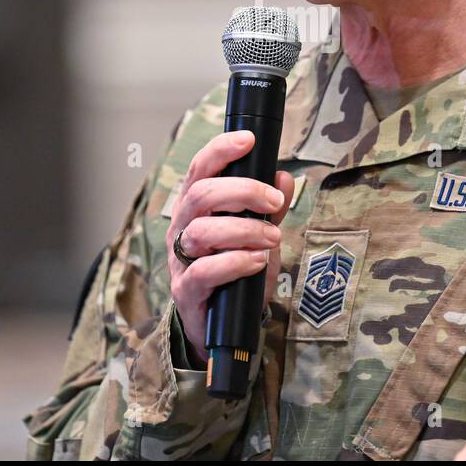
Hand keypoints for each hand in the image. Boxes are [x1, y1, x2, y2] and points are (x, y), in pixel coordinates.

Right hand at [166, 130, 293, 364]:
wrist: (217, 325)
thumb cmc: (234, 272)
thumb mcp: (257, 235)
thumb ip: (269, 209)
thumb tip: (284, 177)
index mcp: (195, 207)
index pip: (200, 169)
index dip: (220, 150)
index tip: (248, 140)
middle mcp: (182, 227)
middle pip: (201, 194)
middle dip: (243, 191)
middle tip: (274, 202)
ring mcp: (181, 259)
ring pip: (203, 231)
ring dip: (244, 230)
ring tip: (272, 239)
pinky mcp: (187, 290)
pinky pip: (206, 271)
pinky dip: (235, 262)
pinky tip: (256, 261)